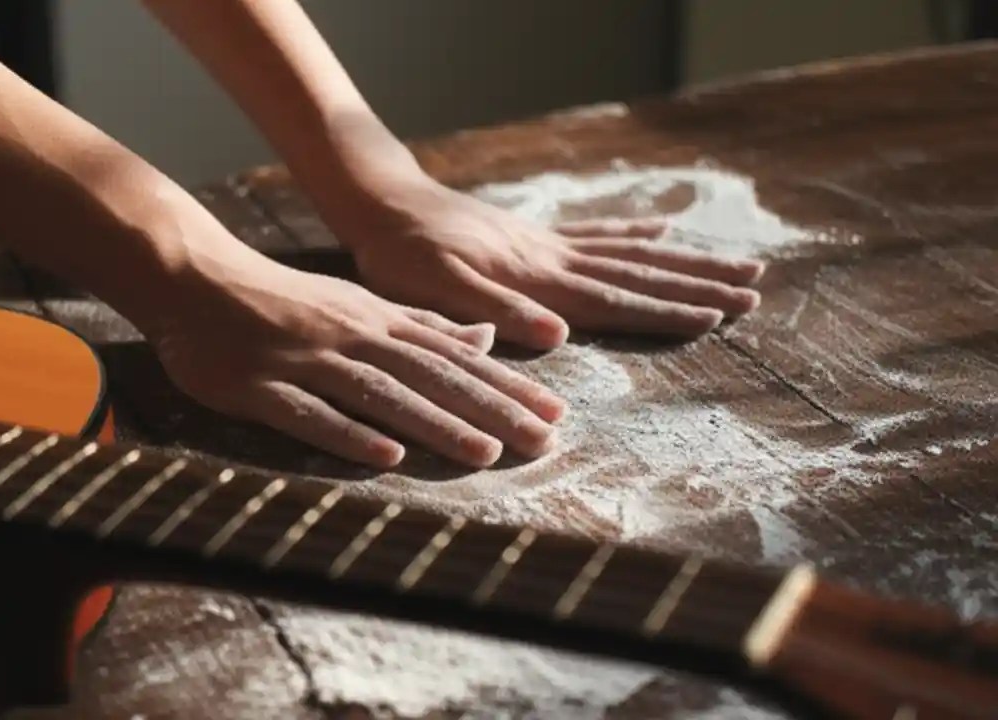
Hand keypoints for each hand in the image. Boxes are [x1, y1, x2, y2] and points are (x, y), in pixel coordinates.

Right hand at [138, 227, 564, 467]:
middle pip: (432, 375)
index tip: (556, 415)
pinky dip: (349, 434)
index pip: (455, 357)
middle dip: (491, 409)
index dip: (507, 387)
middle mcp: (352, 336)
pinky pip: (310, 414)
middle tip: (542, 442)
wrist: (197, 275)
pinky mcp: (261, 387)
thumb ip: (421, 325)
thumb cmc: (282, 300)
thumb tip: (487, 341)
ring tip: (485, 453)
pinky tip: (386, 457)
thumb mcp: (359, 305)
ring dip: (436, 423)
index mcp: (378, 320)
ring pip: (381, 394)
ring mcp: (306, 360)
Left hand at [324, 175, 765, 349]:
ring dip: (683, 262)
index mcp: (537, 281)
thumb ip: (494, 309)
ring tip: (735, 264)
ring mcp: (550, 245)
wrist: (384, 205)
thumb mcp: (436, 290)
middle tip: (755, 291)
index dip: (668, 311)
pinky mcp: (535, 236)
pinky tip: (665, 225)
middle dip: (697, 286)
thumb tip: (558, 333)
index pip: (616, 300)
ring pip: (631, 254)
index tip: (720, 315)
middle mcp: (554, 261)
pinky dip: (634, 232)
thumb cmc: (403, 258)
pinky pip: (597, 233)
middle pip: (639, 275)